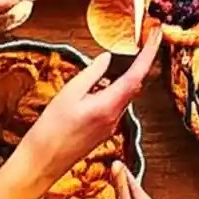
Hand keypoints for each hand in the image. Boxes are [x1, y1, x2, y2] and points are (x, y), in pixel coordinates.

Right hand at [17, 28, 160, 178]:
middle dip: (141, 61)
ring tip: (124, 57)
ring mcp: (110, 125)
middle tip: (144, 38)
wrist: (42, 163)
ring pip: (123, 95)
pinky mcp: (103, 130)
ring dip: (124, 76)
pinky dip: (112, 90)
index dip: (149, 53)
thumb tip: (106, 59)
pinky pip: (113, 104)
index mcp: (108, 106)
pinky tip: (98, 85)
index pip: (136, 75)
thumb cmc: (51, 131)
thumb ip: (91, 74)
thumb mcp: (68, 94)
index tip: (156, 35)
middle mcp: (115, 117)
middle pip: (134, 85)